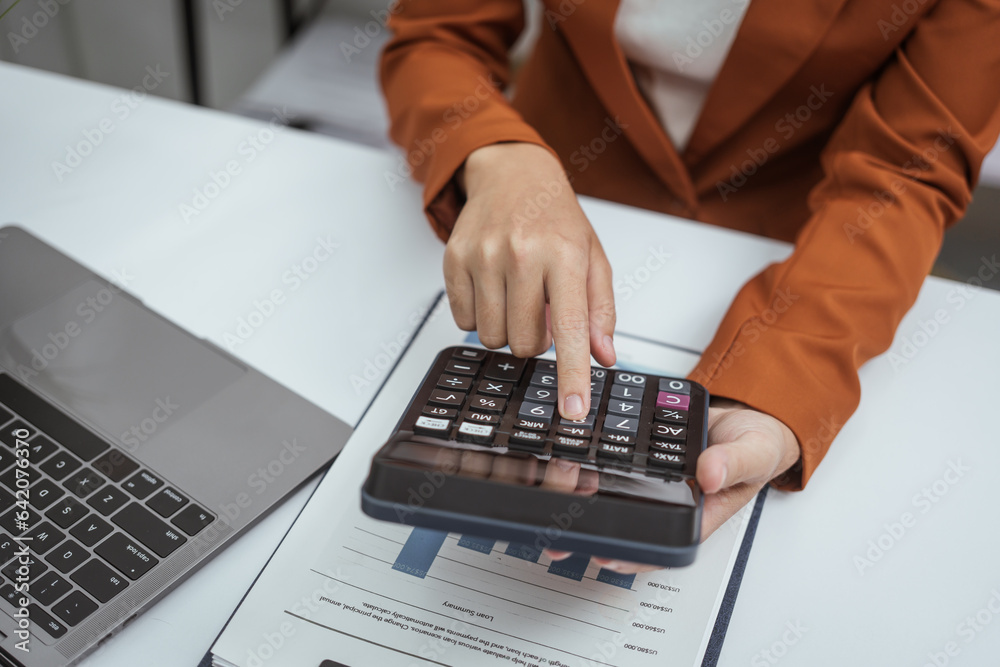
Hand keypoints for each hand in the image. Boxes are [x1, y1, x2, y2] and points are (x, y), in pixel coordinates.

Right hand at [446, 142, 615, 419]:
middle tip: (541, 309)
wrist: (511, 174)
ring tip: (516, 294)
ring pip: (492, 338)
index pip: (570, 331)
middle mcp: (521, 254)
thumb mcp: (592, 257)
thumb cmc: (555, 218)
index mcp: (564, 255)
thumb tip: (602, 356)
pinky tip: (492, 287)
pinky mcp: (454, 260)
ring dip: (507, 328)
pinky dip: (479, 315)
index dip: (571, 377)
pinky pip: (463, 321)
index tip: (573, 411)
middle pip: (525, 344)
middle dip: (535, 340)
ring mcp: (483, 257)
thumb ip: (600, 309)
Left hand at [546, 399, 800, 574]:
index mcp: (696, 513)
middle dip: (591, 526)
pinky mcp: (639, 454)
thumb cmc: (755, 445)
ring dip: (581, 493)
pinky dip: (589, 460)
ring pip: (610, 494)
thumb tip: (708, 475)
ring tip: (560, 483)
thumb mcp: (754, 452)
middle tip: (564, 524)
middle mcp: (667, 499)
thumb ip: (734, 463)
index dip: (630, 554)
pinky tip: (569, 455)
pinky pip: (611, 461)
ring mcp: (650, 479)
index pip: (659, 544)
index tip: (603, 555)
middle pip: (624, 523)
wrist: (746, 417)